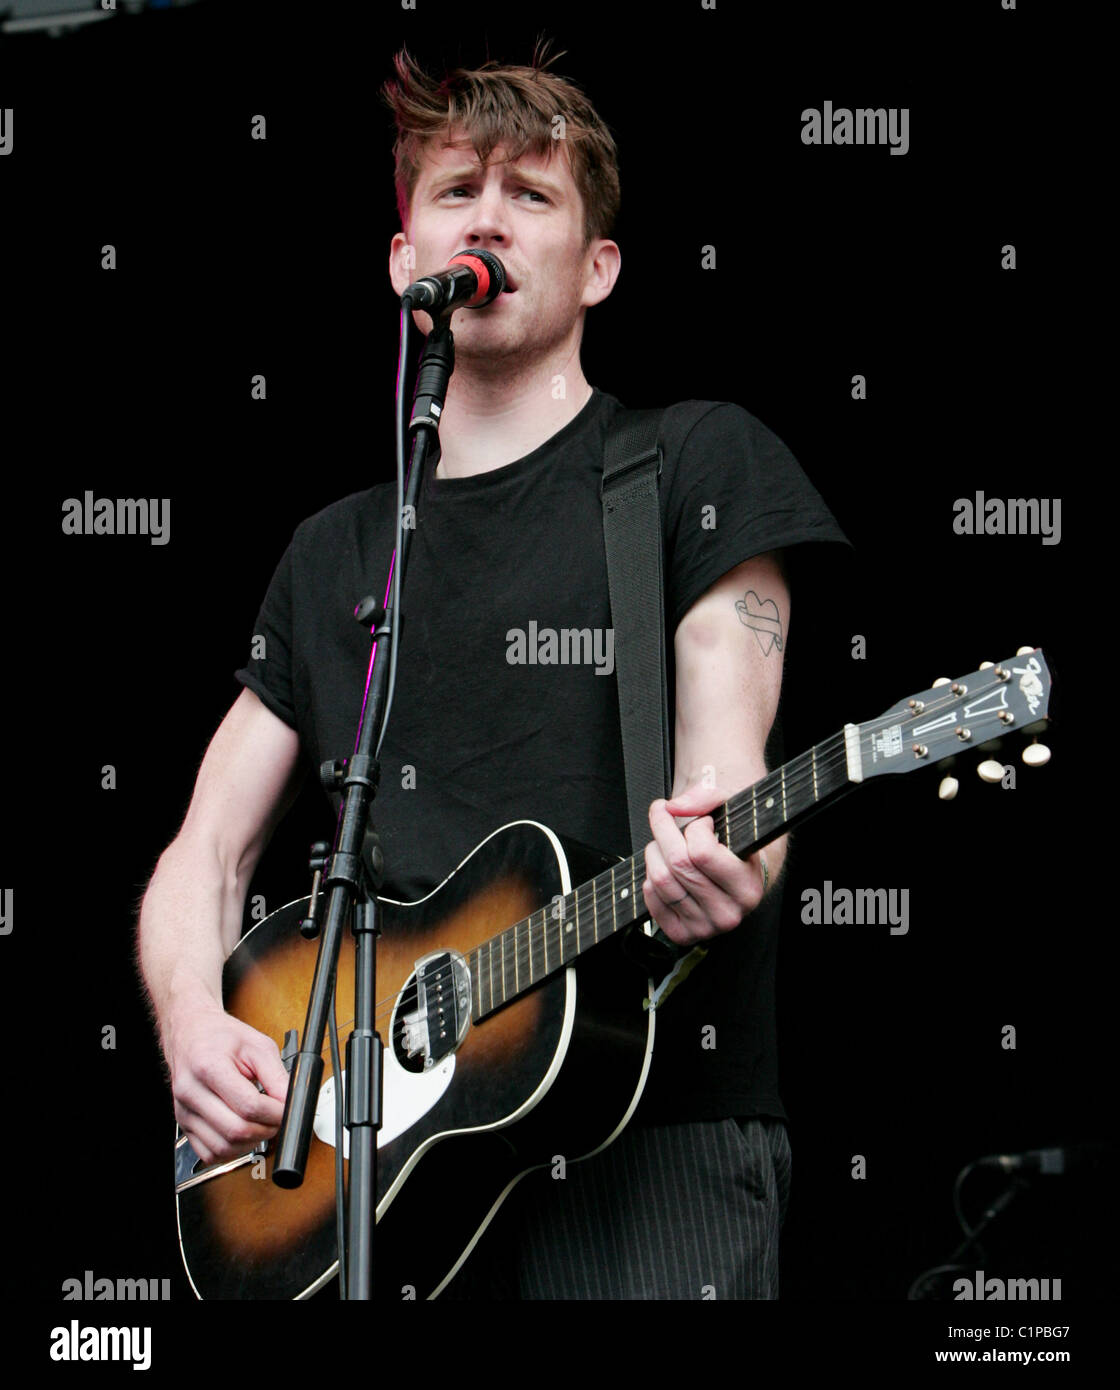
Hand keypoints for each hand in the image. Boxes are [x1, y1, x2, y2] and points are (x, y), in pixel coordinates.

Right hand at [164, 1003, 290, 1164]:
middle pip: (235, 1131)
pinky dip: (231, 1150)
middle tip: (277, 1118)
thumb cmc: (222, 1036)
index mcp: (209, 1067)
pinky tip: (242, 1133)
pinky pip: (209, 1153)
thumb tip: (292, 1102)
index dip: (275, 1113)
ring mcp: (184, 1112)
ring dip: (250, 1143)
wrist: (191, 1033)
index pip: (248, 1106)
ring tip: (261, 1124)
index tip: (286, 1109)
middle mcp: (191, 1093)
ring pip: (222, 1148)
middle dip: (266, 1130)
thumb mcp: (258, 1045)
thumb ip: (277, 1076)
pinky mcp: (184, 1125)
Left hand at [642, 781, 766, 946]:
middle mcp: (730, 913)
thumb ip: (707, 797)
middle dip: (664, 831)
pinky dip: (650, 877)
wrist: (739, 874)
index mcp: (748, 886)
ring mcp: (706, 927)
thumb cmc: (735, 842)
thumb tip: (675, 806)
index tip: (702, 822)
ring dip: (654, 851)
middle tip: (667, 818)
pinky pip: (651, 899)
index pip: (702, 853)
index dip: (695, 827)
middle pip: (677, 863)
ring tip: (666, 842)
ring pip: (660, 880)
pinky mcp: (684, 933)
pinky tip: (666, 867)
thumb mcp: (732, 812)